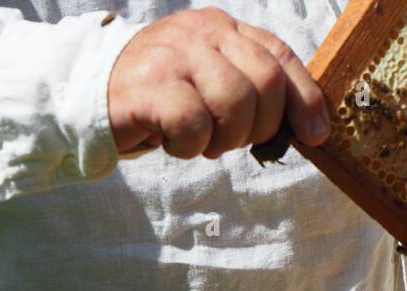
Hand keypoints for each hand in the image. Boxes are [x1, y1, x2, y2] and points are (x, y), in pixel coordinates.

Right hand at [107, 7, 329, 160]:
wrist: (89, 97)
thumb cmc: (159, 98)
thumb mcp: (209, 82)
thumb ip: (250, 90)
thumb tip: (306, 128)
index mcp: (222, 28)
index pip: (279, 56)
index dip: (305, 99)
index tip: (316, 135)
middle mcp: (201, 33)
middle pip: (265, 83)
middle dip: (259, 127)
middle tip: (230, 141)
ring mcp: (174, 55)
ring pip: (235, 104)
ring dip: (223, 140)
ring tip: (199, 142)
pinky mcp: (149, 86)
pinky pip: (194, 124)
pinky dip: (190, 146)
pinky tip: (173, 142)